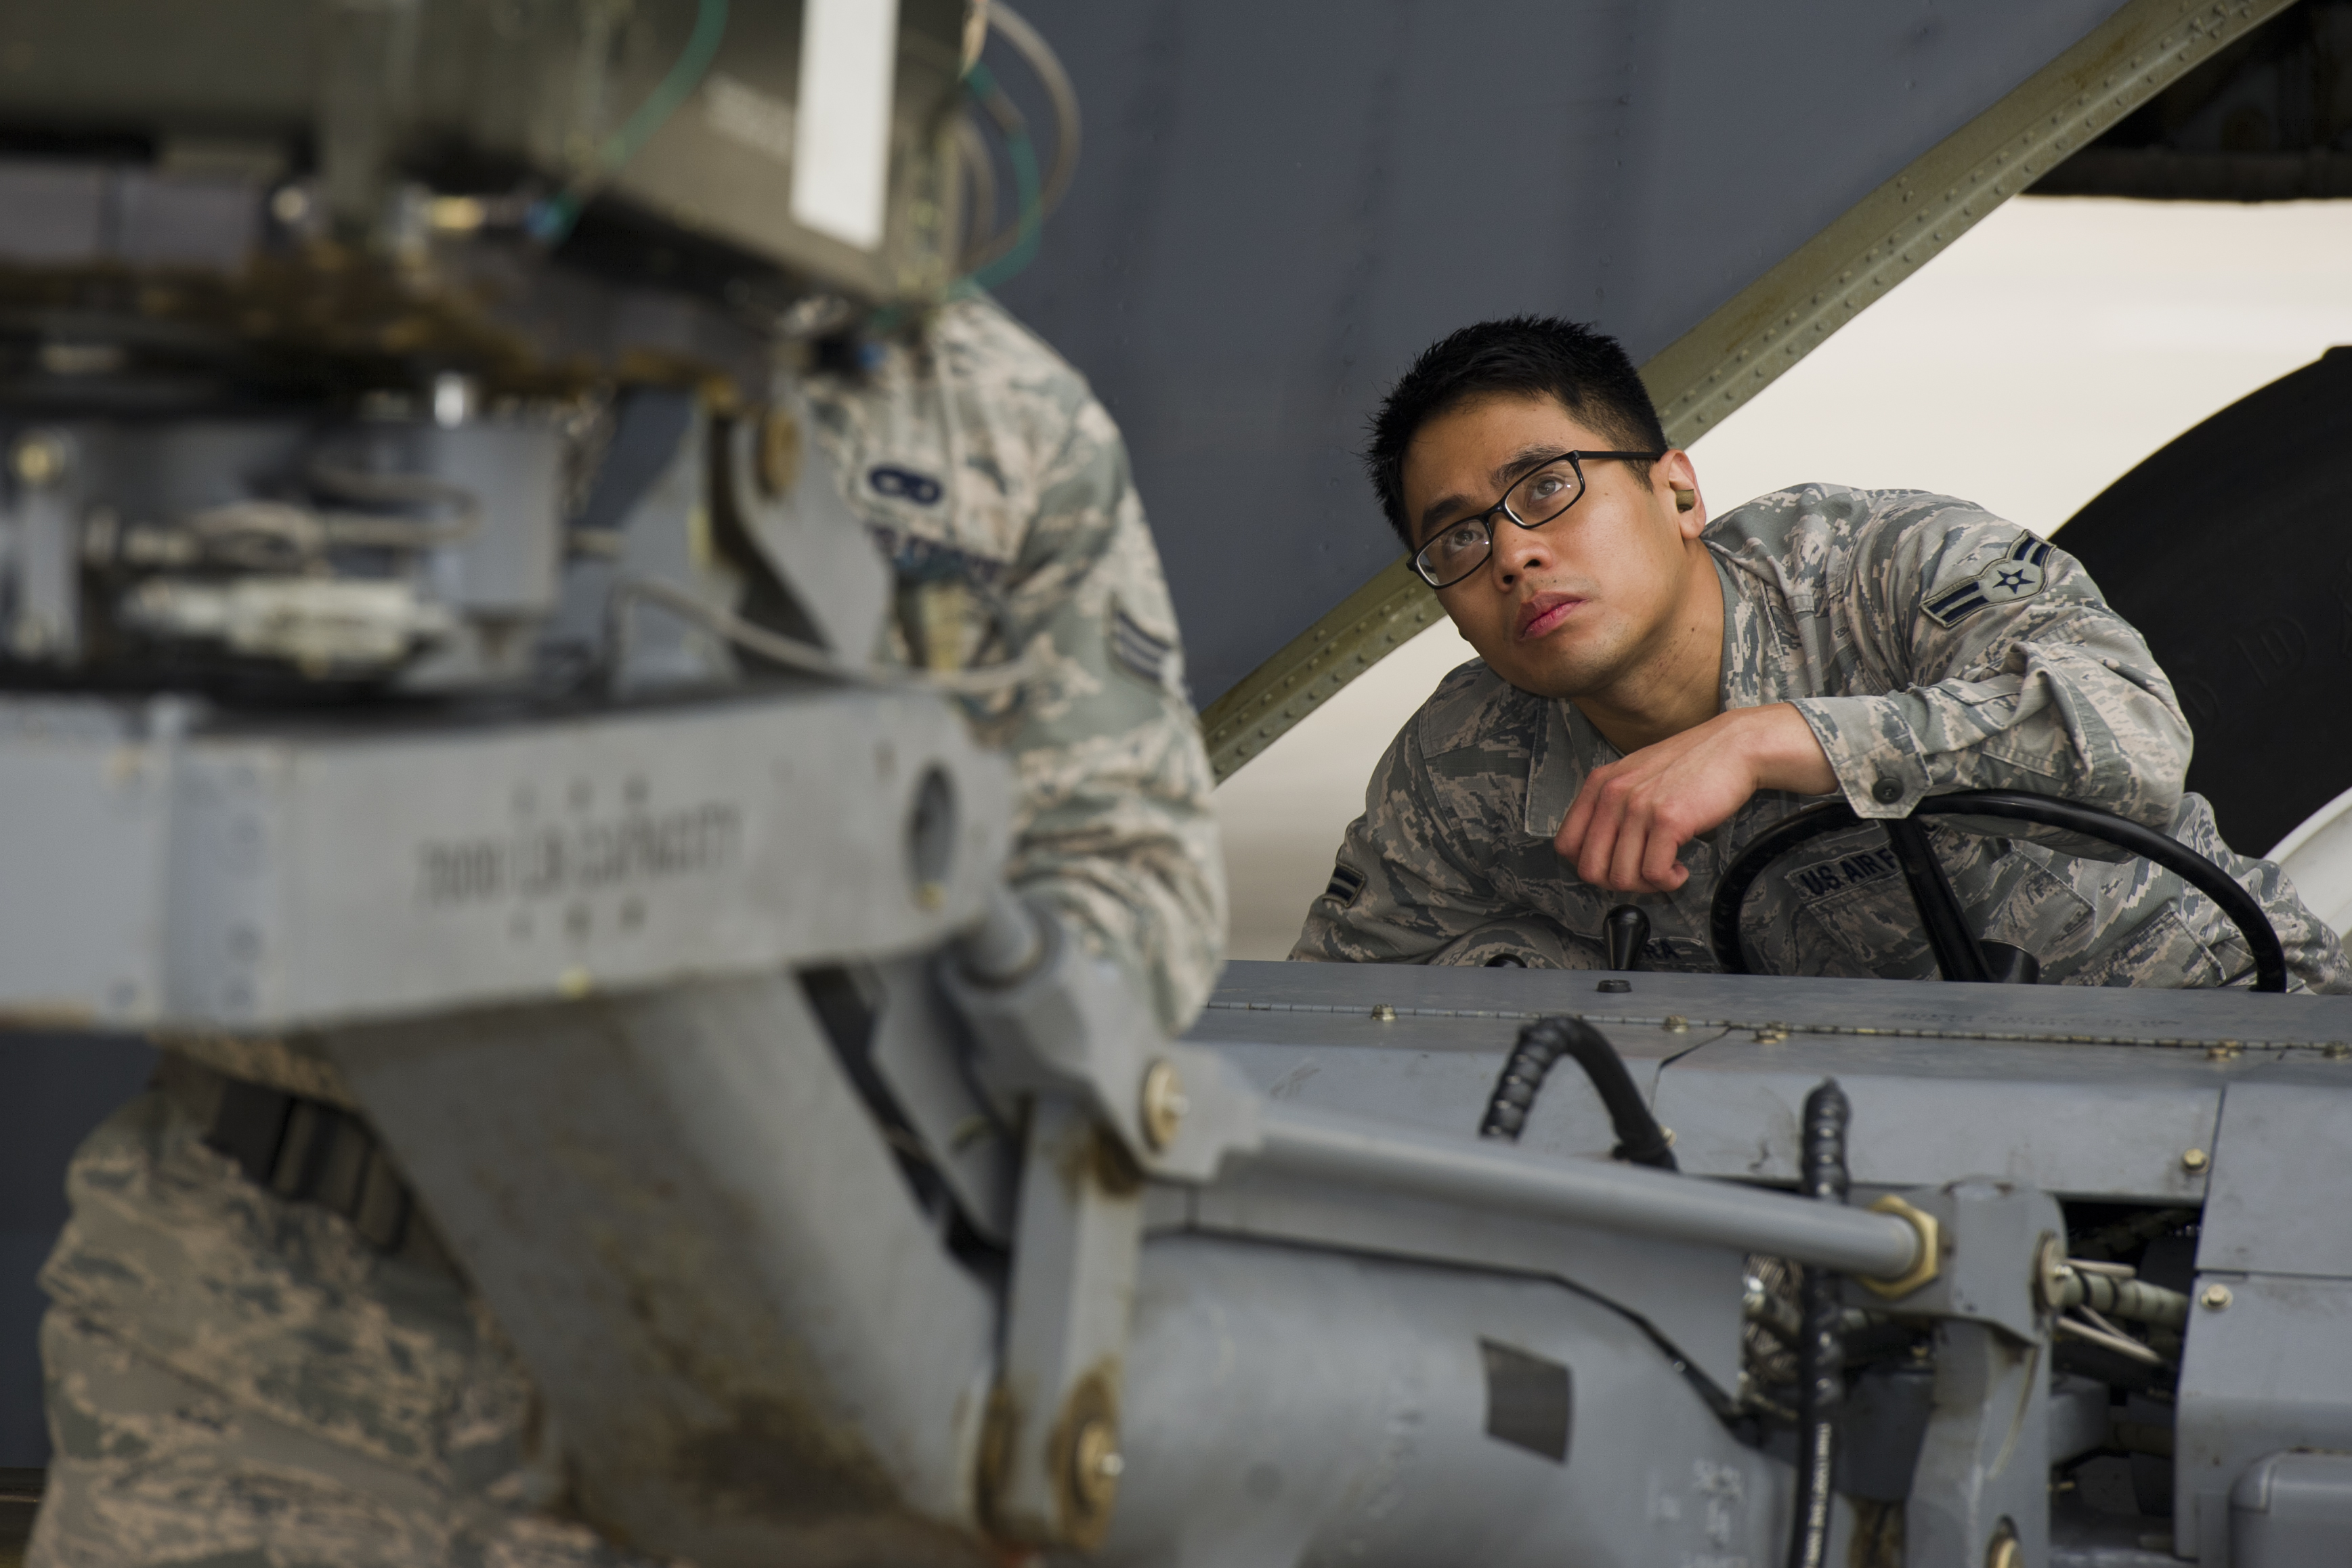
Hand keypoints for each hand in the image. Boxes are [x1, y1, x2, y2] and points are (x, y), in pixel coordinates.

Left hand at [1555, 704, 1836, 892]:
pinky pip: (1655, 873)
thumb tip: (1600, 853)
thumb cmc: (1690, 765)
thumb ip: (1612, 807)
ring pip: (1622, 877)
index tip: (1615, 866)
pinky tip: (1680, 869)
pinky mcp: (1668, 819)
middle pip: (1590, 869)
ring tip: (1666, 870)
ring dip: (1647, 885)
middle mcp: (1612, 794)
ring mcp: (1638, 806)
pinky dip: (1669, 882)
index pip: (1566, 845)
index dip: (1590, 865)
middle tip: (1642, 876)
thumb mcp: (1635, 776)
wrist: (1733, 747)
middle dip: (1617, 883)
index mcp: (1599, 784)